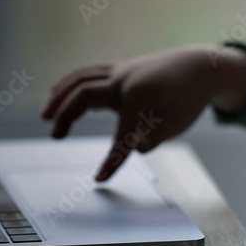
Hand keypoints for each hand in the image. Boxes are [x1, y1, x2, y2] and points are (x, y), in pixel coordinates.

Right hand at [40, 45, 245, 181]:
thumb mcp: (179, 123)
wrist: (200, 66)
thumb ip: (155, 137)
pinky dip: (70, 85)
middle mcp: (126, 79)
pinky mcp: (119, 71)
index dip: (112, 159)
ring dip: (61, 96)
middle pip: (86, 94)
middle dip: (66, 114)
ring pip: (82, 80)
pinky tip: (58, 96)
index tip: (100, 179)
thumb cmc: (190, 97)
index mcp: (142, 96)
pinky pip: (88, 75)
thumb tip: (135, 148)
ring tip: (45, 114)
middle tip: (54, 137)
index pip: (122, 134)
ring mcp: (120, 72)